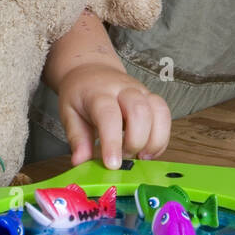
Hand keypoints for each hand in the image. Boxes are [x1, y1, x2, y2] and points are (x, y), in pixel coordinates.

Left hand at [56, 61, 171, 169]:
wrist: (92, 71)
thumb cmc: (80, 94)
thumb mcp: (69, 114)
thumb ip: (77, 138)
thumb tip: (79, 162)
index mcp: (99, 93)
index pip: (109, 115)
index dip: (112, 141)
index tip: (113, 164)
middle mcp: (123, 89)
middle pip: (140, 110)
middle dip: (136, 141)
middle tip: (124, 157)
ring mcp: (141, 92)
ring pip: (159, 111)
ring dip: (154, 140)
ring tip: (141, 157)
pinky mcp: (151, 98)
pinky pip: (165, 116)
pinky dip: (162, 138)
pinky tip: (150, 151)